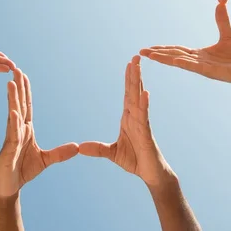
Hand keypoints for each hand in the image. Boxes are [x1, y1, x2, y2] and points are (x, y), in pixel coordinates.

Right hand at [0, 70, 78, 198]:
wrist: (8, 187)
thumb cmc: (22, 170)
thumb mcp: (46, 160)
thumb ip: (60, 153)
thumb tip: (76, 146)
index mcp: (25, 130)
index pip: (27, 106)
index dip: (26, 91)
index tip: (24, 75)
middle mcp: (17, 130)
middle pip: (19, 105)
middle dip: (19, 87)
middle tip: (16, 69)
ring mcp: (12, 138)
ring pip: (14, 115)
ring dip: (13, 99)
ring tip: (11, 83)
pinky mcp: (9, 150)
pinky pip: (12, 134)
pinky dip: (14, 122)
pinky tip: (14, 112)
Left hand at [79, 56, 173, 186]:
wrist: (150, 174)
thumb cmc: (135, 160)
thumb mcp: (111, 153)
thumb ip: (97, 149)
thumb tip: (80, 147)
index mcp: (129, 118)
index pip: (128, 94)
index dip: (128, 79)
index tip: (129, 64)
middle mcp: (136, 117)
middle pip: (134, 92)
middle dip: (134, 74)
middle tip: (136, 56)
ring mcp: (142, 124)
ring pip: (138, 99)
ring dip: (138, 83)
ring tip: (138, 67)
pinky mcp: (146, 134)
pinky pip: (144, 116)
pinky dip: (144, 104)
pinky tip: (145, 93)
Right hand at [141, 4, 230, 83]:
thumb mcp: (228, 35)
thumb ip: (222, 21)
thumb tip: (219, 4)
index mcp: (200, 56)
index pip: (177, 51)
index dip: (163, 49)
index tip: (149, 48)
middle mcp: (199, 63)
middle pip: (174, 56)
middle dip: (157, 54)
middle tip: (141, 52)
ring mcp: (204, 69)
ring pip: (180, 62)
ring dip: (164, 59)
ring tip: (149, 56)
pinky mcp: (213, 72)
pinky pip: (196, 67)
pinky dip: (184, 63)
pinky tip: (174, 61)